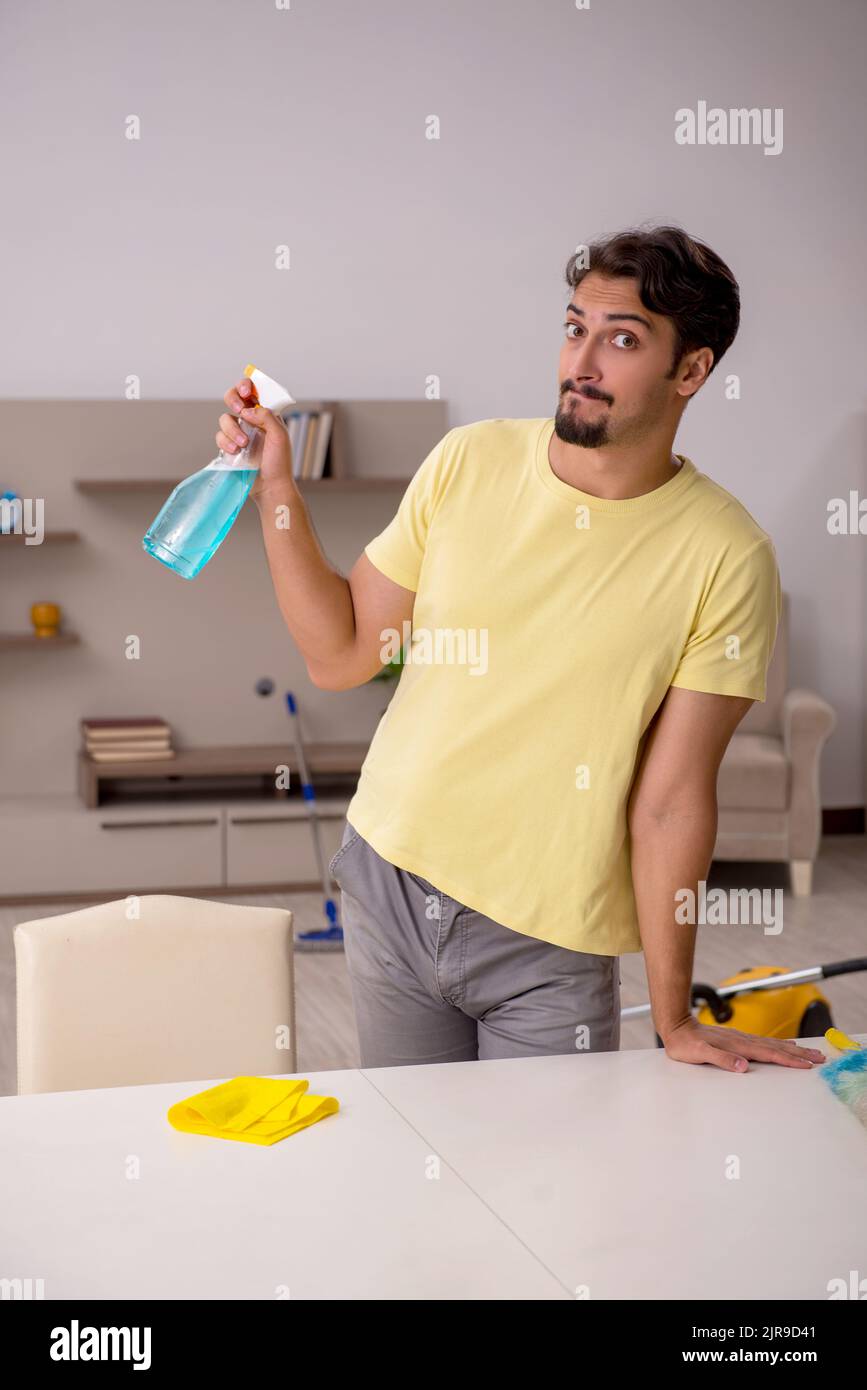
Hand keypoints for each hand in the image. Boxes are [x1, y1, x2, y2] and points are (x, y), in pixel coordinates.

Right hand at [217, 377, 294, 501]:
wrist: (270, 486)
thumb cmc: (279, 462)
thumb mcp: (280, 436)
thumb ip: (266, 417)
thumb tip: (247, 410)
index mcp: (265, 414)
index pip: (253, 391)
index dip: (246, 386)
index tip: (246, 392)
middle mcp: (250, 420)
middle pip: (233, 397)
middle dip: (233, 398)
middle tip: (238, 409)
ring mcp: (238, 432)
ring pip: (225, 418)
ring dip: (232, 429)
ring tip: (243, 444)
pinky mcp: (228, 446)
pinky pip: (219, 436)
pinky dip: (226, 442)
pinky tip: (235, 451)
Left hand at [661, 1017, 826, 1071]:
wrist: (676, 1026)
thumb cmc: (685, 1044)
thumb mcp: (699, 1054)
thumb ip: (721, 1059)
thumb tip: (743, 1066)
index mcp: (738, 1046)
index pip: (769, 1054)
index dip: (789, 1060)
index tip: (807, 1065)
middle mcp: (743, 1040)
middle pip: (777, 1048)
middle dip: (799, 1054)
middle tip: (820, 1058)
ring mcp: (741, 1038)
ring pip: (773, 1044)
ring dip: (793, 1049)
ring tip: (810, 1052)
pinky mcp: (738, 1039)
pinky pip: (765, 1042)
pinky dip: (779, 1045)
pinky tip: (785, 1046)